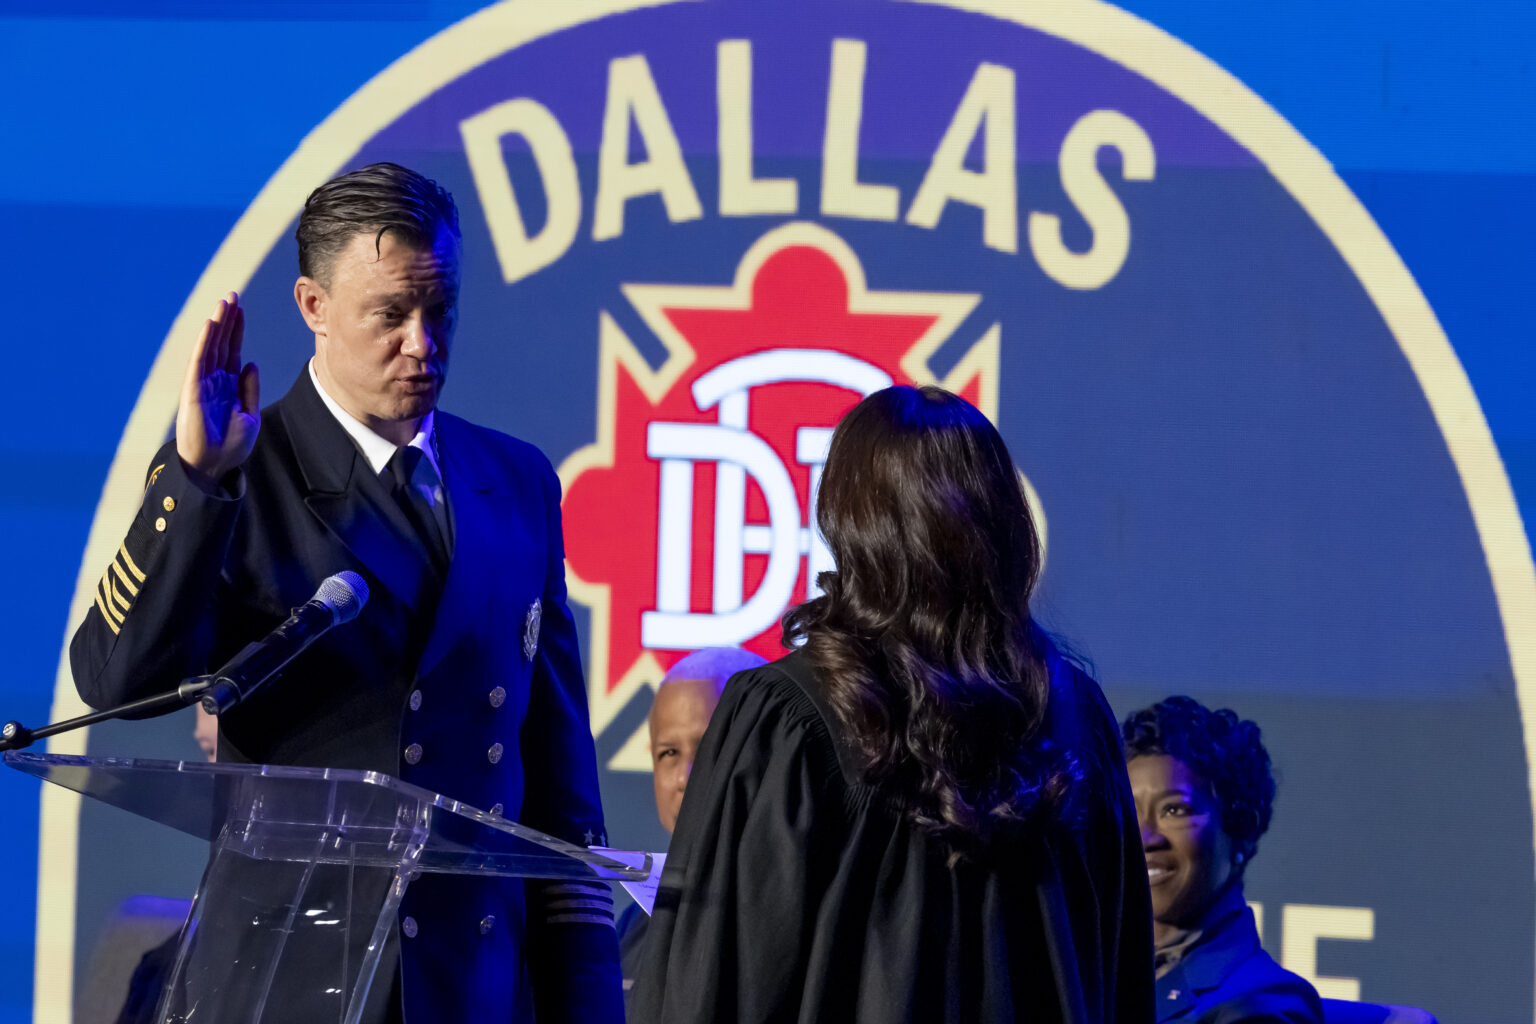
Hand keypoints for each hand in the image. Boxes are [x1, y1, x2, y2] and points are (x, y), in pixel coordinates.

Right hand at [176, 292, 259, 480]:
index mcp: (229, 385)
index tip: (241, 309)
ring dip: (216, 325)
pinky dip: (203, 343)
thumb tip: (251, 363)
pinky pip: (198, 361)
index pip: (233, 350)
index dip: (236, 330)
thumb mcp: (250, 415)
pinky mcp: (193, 390)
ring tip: (224, 303)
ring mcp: (203, 383)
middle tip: (233, 295)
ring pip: (209, 347)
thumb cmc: (231, 446)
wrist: (215, 465)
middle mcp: (215, 380)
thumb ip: (249, 388)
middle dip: (227, 320)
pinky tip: (209, 326)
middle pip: (221, 343)